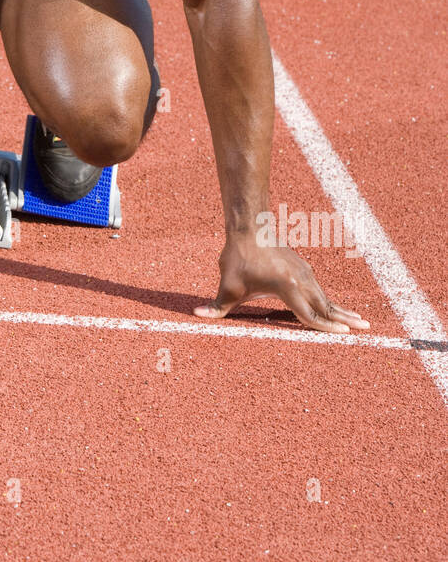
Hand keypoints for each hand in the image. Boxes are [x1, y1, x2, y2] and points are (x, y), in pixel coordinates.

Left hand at [195, 235, 368, 333]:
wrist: (249, 226)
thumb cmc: (238, 257)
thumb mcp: (227, 284)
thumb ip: (216, 306)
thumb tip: (196, 317)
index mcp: (287, 287)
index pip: (309, 314)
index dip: (326, 328)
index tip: (344, 336)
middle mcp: (301, 279)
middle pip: (326, 305)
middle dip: (345, 319)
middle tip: (365, 329)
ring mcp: (304, 272)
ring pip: (325, 296)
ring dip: (340, 310)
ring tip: (359, 321)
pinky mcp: (302, 267)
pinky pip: (319, 289)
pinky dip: (329, 300)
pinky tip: (335, 308)